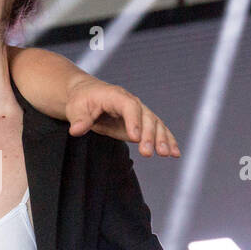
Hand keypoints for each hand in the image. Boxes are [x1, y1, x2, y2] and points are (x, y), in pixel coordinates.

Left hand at [65, 78, 179, 157]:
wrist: (87, 96)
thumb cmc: (81, 101)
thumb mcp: (76, 108)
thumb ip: (79, 120)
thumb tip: (76, 130)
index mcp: (116, 96)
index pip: (129, 106)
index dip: (134, 121)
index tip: (135, 137)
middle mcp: (131, 102)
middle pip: (146, 116)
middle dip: (149, 135)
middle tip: (149, 152)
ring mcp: (139, 113)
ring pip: (155, 124)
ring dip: (162, 139)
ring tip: (167, 154)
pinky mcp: (142, 124)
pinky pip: (158, 130)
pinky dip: (168, 140)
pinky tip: (175, 153)